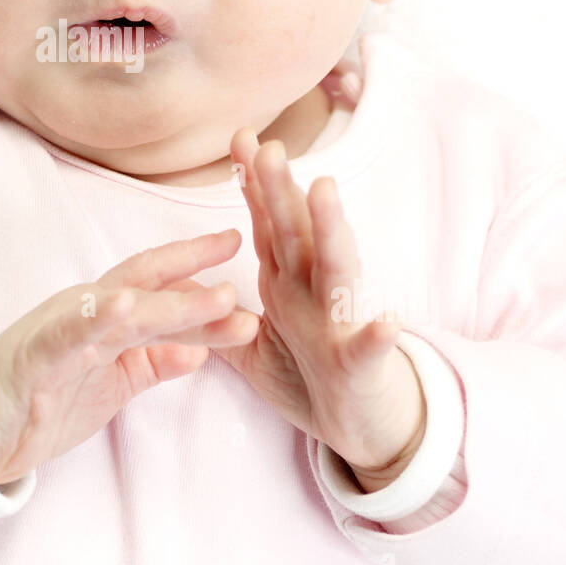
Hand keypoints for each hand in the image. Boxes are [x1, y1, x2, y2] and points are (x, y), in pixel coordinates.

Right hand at [0, 229, 257, 486]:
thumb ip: (155, 362)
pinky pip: (70, 334)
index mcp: (104, 314)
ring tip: (217, 297)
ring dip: (172, 304)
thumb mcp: (115, 381)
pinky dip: (95, 318)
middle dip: (195, 269)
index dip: (199, 265)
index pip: (158, 282)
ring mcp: (62, 329)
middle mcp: (86, 310)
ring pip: (124, 309)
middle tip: (239, 249)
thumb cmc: (42, 399)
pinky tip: (121, 306)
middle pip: (146, 282)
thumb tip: (203, 350)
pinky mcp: (38, 356)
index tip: (241, 246)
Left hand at [211, 127, 425, 485]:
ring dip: (331, 230)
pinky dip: (376, 336)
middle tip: (268, 146)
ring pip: (337, 271)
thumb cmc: (312, 377)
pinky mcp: (359, 366)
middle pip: (297, 232)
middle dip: (282, 190)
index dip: (255, 183)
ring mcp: (339, 324)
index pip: (270, 223)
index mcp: (288, 282)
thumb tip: (179, 285)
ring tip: (324, 190)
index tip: (241, 138)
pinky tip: (386, 321)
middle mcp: (314, 292)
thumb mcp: (253, 345)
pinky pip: (368, 350)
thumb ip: (219, 315)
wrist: (363, 427)